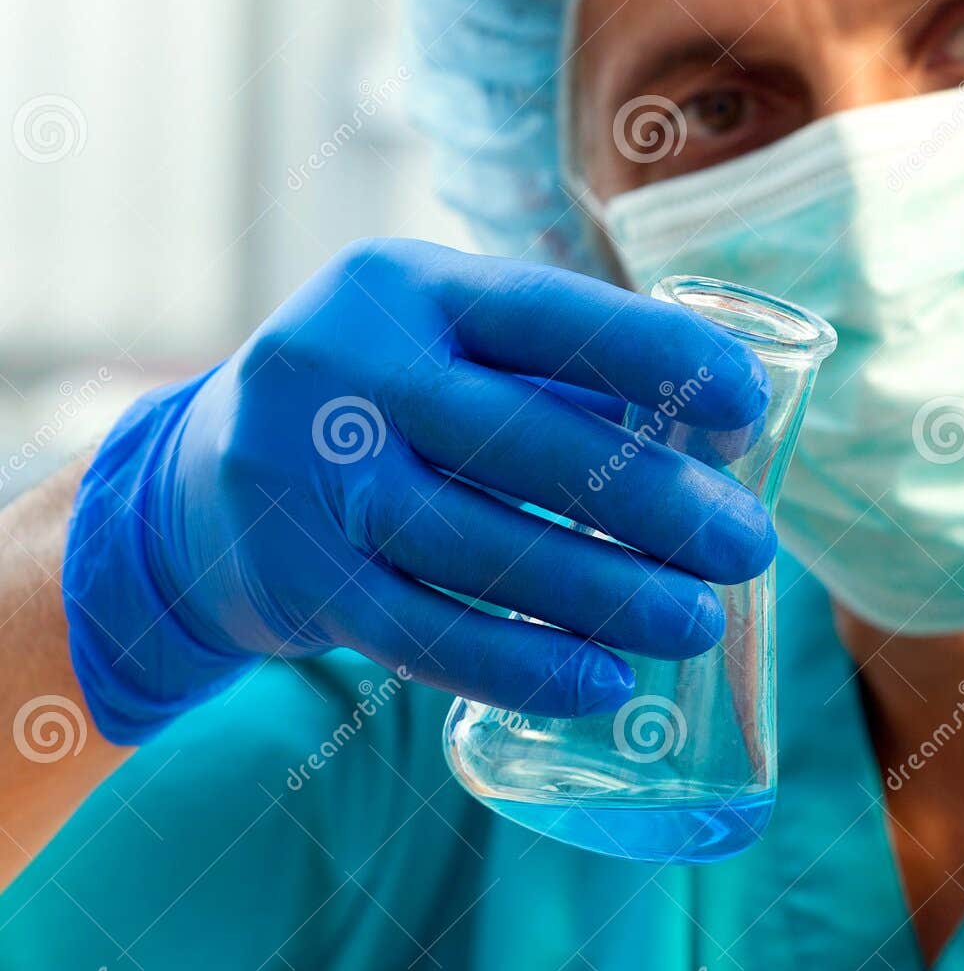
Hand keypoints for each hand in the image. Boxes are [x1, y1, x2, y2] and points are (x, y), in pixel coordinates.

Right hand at [63, 240, 774, 740]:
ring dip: (606, 595)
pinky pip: (428, 636)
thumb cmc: (382, 404)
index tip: (749, 408)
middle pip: (524, 443)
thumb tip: (721, 440)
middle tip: (750, 547)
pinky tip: (605, 682)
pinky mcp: (302, 583)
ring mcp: (312, 480)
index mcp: (406, 288)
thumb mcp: (446, 345)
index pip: (548, 313)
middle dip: (654, 501)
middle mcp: (349, 369)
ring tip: (697, 623)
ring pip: (481, 548)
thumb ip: (563, 379)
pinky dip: (524, 666)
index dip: (657, 356)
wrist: (205, 484)